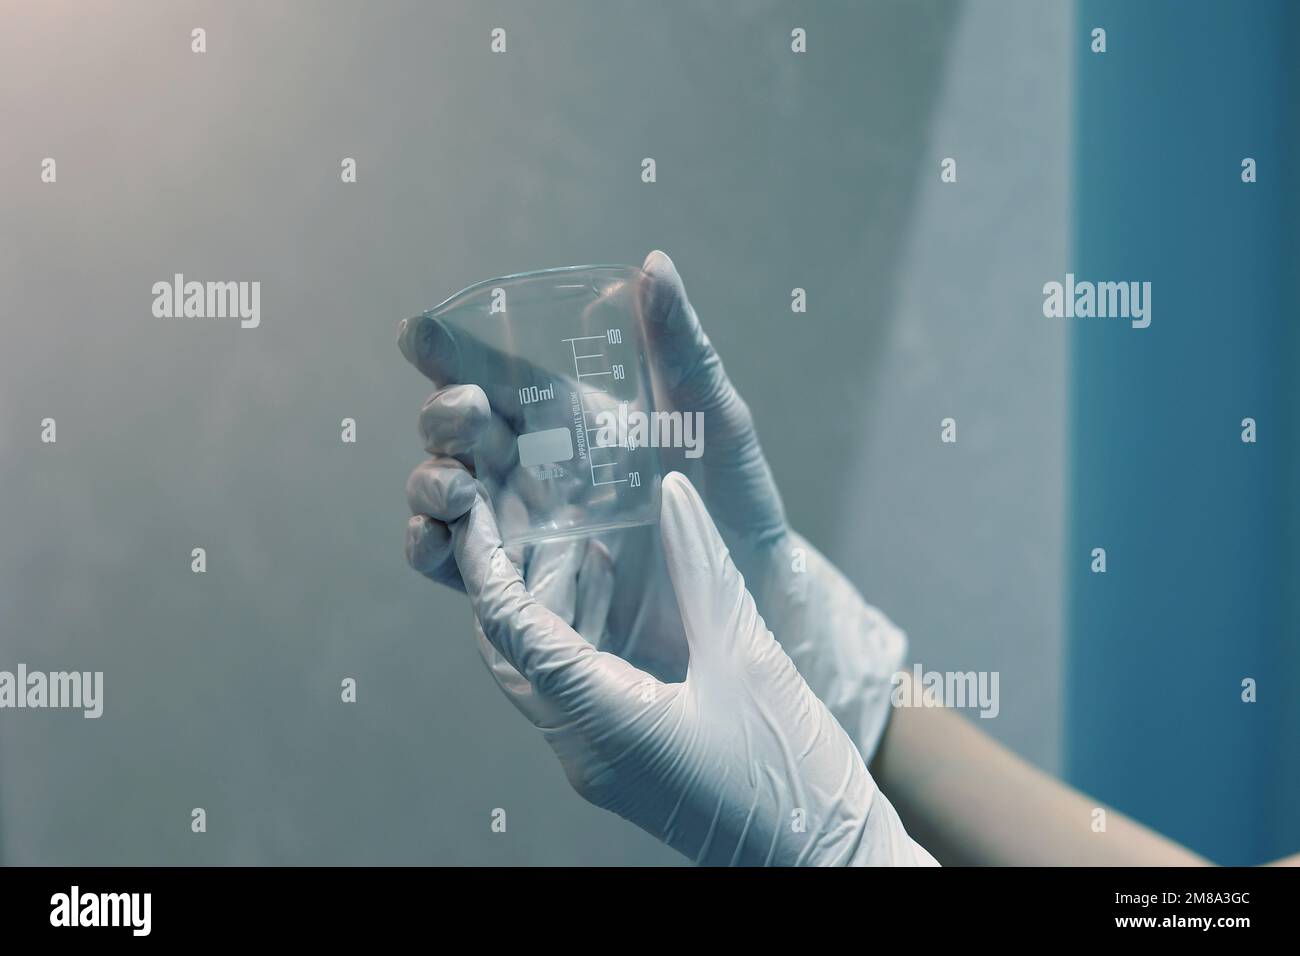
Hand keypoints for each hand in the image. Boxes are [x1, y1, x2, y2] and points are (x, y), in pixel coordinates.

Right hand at [401, 251, 906, 757]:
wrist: (750, 591)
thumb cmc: (735, 496)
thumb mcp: (713, 416)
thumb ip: (682, 346)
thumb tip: (655, 264)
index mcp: (570, 416)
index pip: (496, 372)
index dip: (449, 350)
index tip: (419, 334)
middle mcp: (535, 466)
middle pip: (457, 430)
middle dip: (445, 415)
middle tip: (468, 412)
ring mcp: (523, 525)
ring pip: (442, 493)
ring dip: (430, 481)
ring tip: (458, 484)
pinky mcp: (520, 586)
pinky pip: (454, 564)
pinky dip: (432, 546)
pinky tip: (442, 535)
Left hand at [453, 470, 935, 865]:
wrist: (826, 863)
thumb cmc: (794, 778)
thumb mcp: (749, 656)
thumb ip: (703, 569)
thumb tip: (673, 492)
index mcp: (602, 722)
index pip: (513, 631)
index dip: (487, 562)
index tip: (476, 507)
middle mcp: (583, 747)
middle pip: (514, 650)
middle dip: (513, 575)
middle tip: (528, 509)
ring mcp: (600, 758)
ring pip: (543, 667)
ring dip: (549, 601)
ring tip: (571, 530)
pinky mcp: (623, 757)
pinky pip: (577, 685)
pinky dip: (580, 630)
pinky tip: (609, 583)